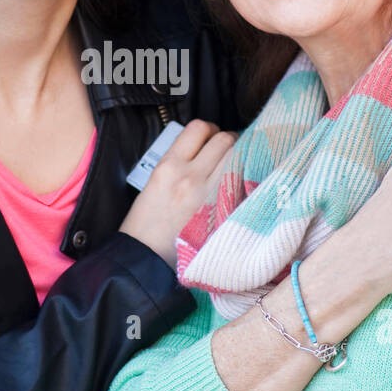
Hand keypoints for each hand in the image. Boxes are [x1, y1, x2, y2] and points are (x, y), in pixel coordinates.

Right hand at [119, 120, 235, 267]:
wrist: (145, 262)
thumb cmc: (145, 226)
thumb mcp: (153, 185)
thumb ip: (177, 164)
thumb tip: (203, 151)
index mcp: (168, 166)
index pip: (198, 128)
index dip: (209, 130)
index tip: (211, 139)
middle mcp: (190, 176)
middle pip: (225, 139)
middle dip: (229, 142)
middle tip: (229, 153)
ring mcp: (210, 196)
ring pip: (239, 159)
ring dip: (241, 159)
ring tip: (237, 168)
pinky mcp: (223, 214)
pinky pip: (244, 185)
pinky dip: (246, 181)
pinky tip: (242, 187)